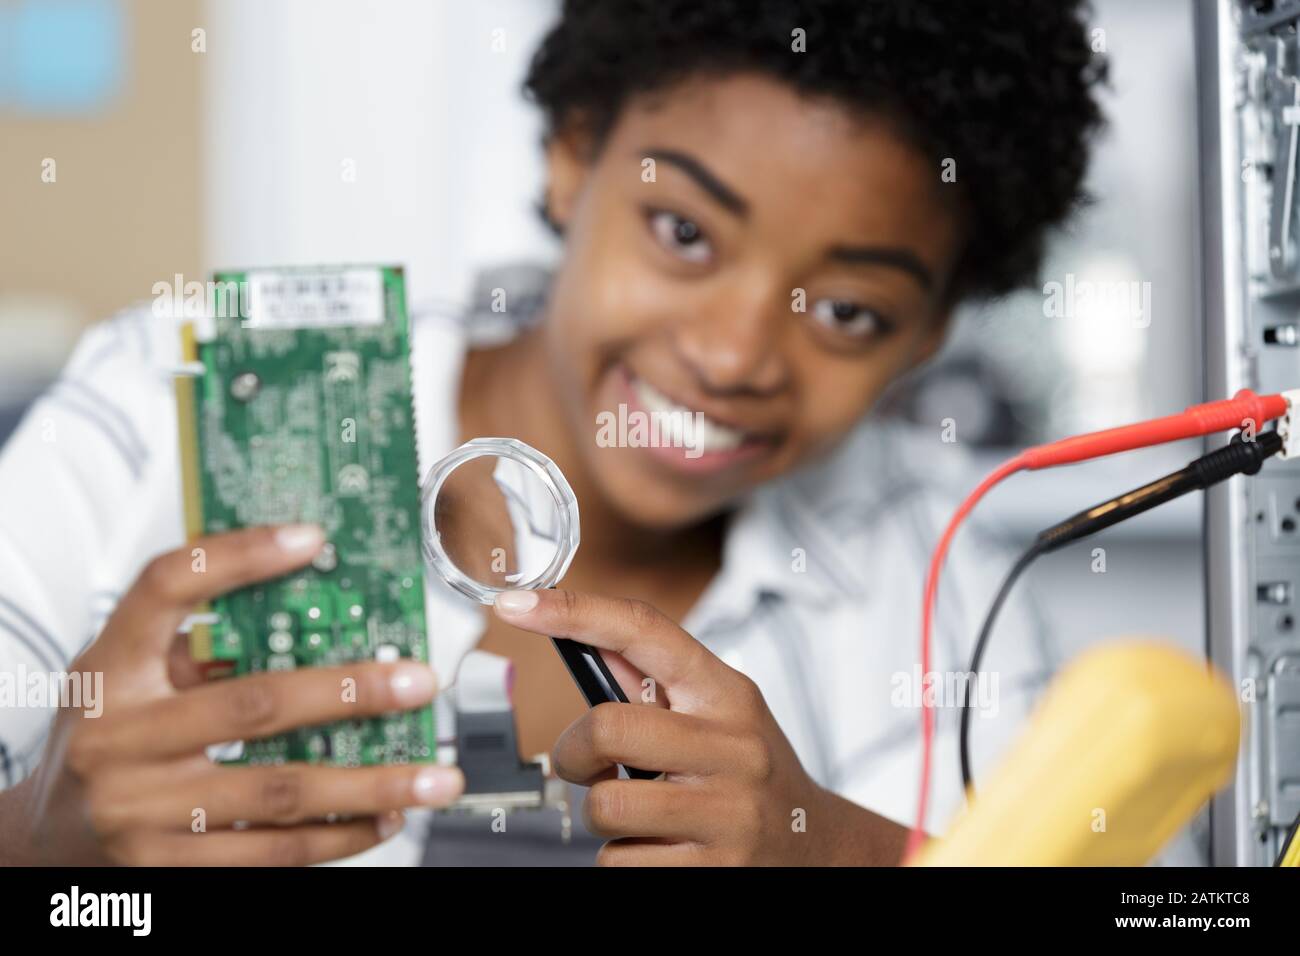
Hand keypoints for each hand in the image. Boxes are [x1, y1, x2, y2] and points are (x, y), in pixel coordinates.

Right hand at [0, 526, 463, 865]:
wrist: (44, 839)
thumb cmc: (107, 738)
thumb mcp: (125, 677)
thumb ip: (196, 644)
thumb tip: (314, 604)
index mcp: (110, 669)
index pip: (167, 589)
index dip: (239, 557)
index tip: (312, 538)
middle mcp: (121, 739)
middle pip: (252, 704)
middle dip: (350, 692)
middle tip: (419, 682)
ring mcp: (143, 811)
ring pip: (279, 793)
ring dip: (370, 785)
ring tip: (434, 775)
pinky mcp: (170, 868)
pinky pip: (271, 854)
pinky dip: (338, 836)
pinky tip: (384, 819)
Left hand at [493, 589, 905, 865]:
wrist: (819, 850)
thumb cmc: (749, 773)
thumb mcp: (720, 715)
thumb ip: (655, 681)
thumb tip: (581, 632)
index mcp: (727, 694)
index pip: (643, 632)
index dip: (573, 611)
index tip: (515, 604)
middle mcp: (734, 747)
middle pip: (607, 727)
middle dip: (574, 754)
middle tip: (583, 767)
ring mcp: (729, 813)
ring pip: (605, 806)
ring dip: (601, 817)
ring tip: (638, 814)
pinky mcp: (716, 871)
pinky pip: (620, 864)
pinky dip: (624, 861)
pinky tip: (661, 850)